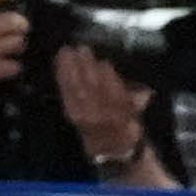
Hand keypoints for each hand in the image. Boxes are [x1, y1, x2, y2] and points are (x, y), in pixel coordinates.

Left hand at [52, 46, 139, 160]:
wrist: (110, 148)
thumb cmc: (127, 126)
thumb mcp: (136, 112)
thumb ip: (136, 97)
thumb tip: (137, 82)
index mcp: (119, 115)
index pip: (113, 92)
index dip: (108, 76)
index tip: (104, 59)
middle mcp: (99, 114)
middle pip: (91, 86)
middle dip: (86, 66)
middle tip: (82, 47)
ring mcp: (82, 113)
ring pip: (75, 87)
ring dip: (69, 67)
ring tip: (66, 50)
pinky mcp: (70, 111)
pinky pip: (64, 92)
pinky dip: (61, 76)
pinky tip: (59, 64)